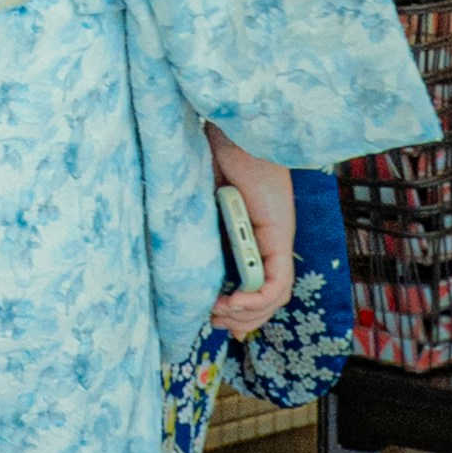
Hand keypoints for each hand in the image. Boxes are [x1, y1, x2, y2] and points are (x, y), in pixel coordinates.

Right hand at [204, 121, 295, 337]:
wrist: (234, 130)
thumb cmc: (213, 155)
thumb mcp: (201, 204)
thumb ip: (199, 228)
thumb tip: (172, 257)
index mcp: (252, 234)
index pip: (258, 284)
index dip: (241, 309)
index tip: (215, 316)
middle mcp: (270, 239)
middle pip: (269, 297)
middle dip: (243, 319)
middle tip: (216, 321)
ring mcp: (277, 238)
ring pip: (276, 295)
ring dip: (248, 313)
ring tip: (222, 312)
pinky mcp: (279, 234)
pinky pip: (277, 281)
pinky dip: (257, 298)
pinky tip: (235, 301)